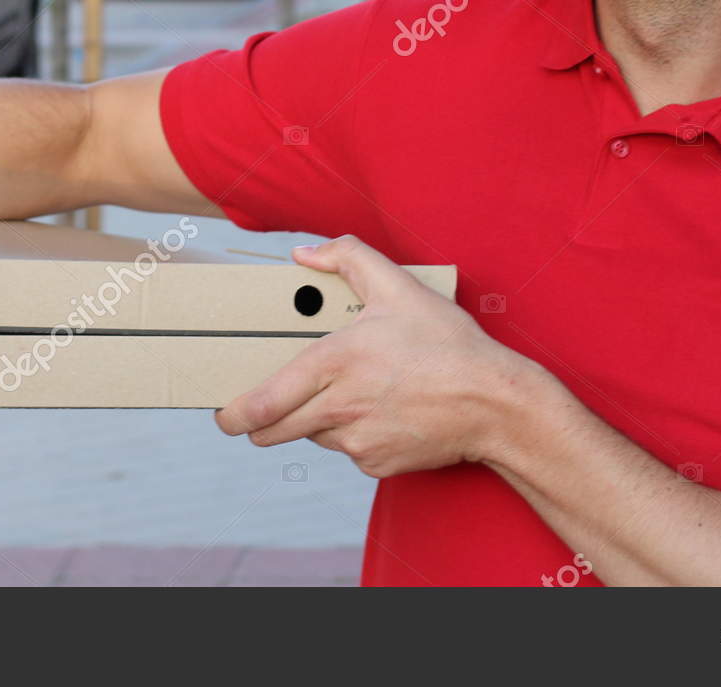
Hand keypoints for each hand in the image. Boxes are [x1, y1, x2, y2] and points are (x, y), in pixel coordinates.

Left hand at [215, 235, 534, 476]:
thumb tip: (303, 254)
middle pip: (272, 432)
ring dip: (318, 422)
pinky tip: (386, 412)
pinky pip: (351, 451)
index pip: (262, 403)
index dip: (234, 414)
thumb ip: (348, 257)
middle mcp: (338, 410)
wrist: (495, 402)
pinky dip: (358, 436)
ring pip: (315, 436)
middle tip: (259, 414)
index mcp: (334, 364)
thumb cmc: (448, 343)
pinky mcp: (377, 465)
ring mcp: (357, 442)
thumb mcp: (399, 286)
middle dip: (258, 425)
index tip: (225, 414)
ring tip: (353, 394)